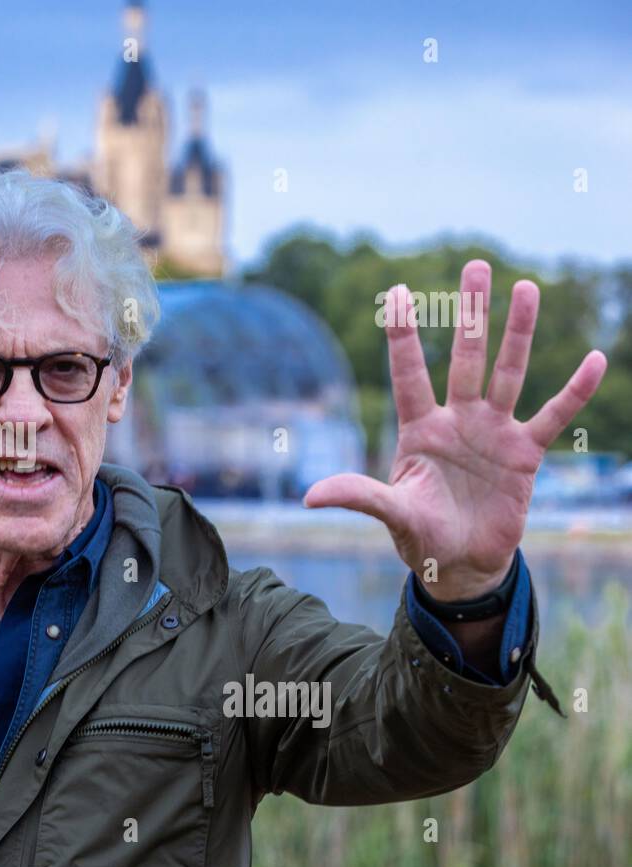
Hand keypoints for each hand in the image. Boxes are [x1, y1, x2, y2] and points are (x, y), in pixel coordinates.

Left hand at [304, 259, 605, 600]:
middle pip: (465, 357)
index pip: (409, 374)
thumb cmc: (419, 535)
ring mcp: (493, 432)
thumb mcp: (391, 513)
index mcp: (420, 429)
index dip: (404, 335)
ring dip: (518, 333)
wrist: (460, 564)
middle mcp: (457, 420)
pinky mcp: (525, 454)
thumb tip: (309, 497)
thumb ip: (359, 497)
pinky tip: (595, 359)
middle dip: (470, 314)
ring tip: (526, 288)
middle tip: (476, 264)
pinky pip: (553, 416)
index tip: (398, 291)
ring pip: (507, 373)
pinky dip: (575, 391)